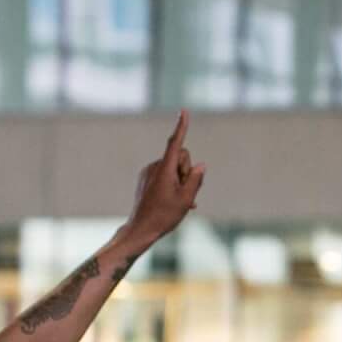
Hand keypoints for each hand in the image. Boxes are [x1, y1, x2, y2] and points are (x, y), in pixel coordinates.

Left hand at [121, 112, 207, 250]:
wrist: (140, 230)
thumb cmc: (164, 216)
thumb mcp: (186, 199)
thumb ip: (195, 179)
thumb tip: (200, 165)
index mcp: (165, 169)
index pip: (175, 143)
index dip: (181, 127)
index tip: (184, 111)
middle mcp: (155, 167)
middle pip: (180, 158)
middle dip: (187, 171)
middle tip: (186, 193)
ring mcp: (149, 172)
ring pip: (173, 168)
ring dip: (180, 180)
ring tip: (178, 201)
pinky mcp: (146, 179)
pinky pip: (165, 174)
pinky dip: (172, 184)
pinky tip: (174, 201)